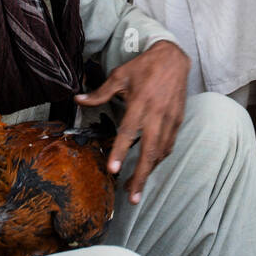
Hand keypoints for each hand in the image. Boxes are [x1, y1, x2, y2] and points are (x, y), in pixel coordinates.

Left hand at [75, 40, 189, 203]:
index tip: (113, 170)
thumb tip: (77, 100)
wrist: (173, 58)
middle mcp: (157, 113)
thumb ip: (100, 93)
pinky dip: (160, 158)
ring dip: (150, 171)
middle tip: (132, 197)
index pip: (129, 131)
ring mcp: (170, 119)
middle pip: (150, 150)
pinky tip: (151, 166)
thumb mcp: (120, 75)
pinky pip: (169, 145)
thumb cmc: (144, 66)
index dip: (121, 152)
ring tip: (138, 188)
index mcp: (140, 102)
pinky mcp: (178, 121)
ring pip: (161, 151)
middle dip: (141, 175)